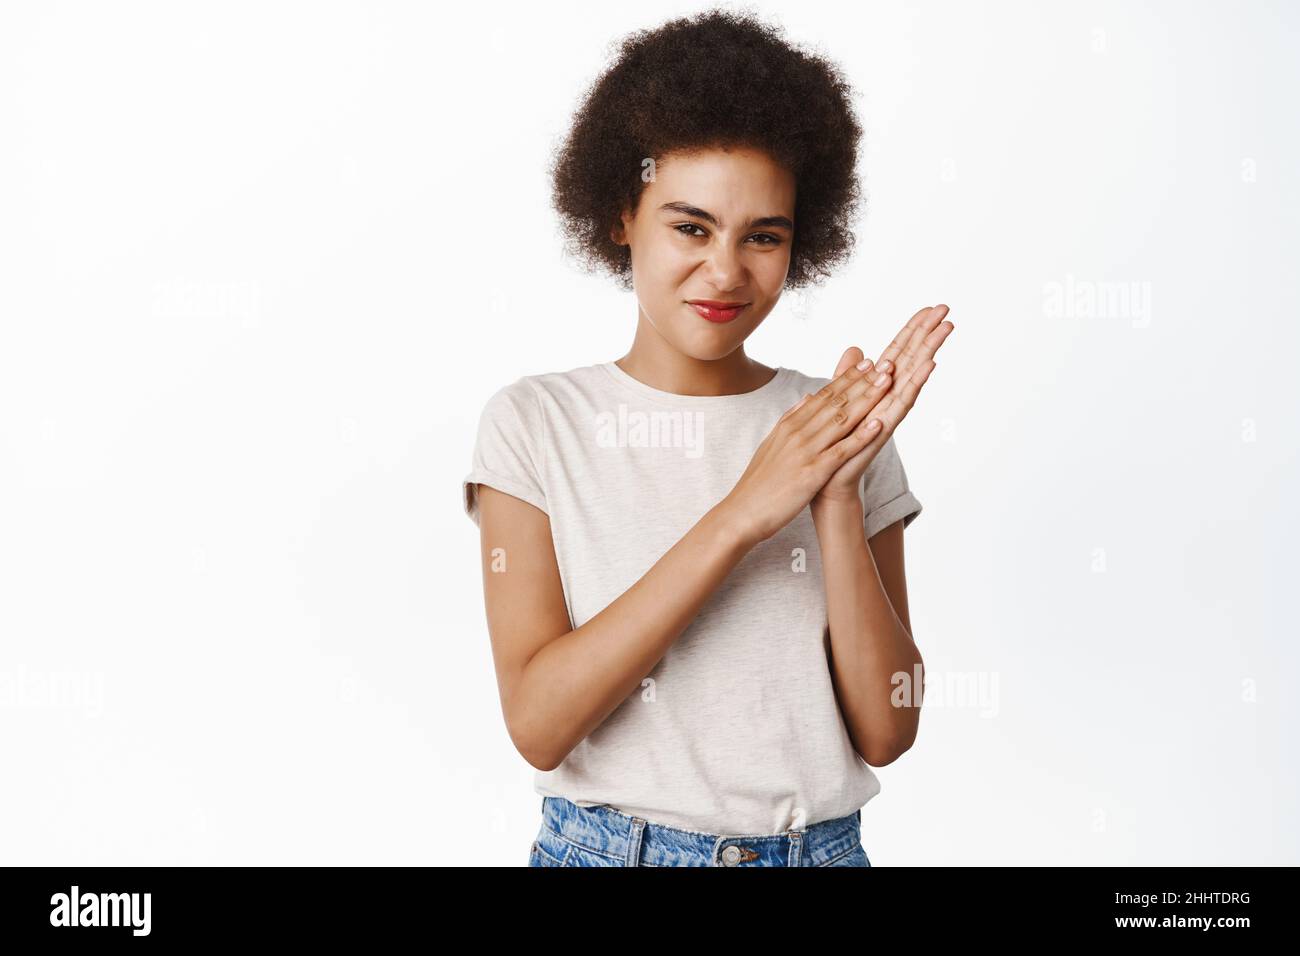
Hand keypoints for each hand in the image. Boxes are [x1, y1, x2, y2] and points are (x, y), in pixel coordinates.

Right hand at [719, 348, 898, 545]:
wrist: (742, 512)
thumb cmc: (758, 483)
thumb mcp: (772, 444)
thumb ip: (791, 419)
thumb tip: (808, 397)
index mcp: (789, 425)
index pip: (823, 395)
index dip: (847, 378)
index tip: (866, 363)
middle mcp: (797, 432)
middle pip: (835, 401)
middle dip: (862, 381)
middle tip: (885, 364)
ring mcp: (805, 451)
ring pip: (841, 419)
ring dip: (867, 400)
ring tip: (886, 383)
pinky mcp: (812, 473)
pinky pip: (841, 451)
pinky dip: (860, 436)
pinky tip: (878, 424)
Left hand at [809, 304, 953, 505]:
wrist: (828, 479)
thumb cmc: (835, 442)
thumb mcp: (839, 400)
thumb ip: (848, 375)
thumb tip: (855, 348)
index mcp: (875, 388)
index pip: (897, 352)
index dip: (912, 330)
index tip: (929, 308)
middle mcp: (887, 397)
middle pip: (911, 359)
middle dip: (928, 333)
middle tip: (946, 309)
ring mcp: (888, 411)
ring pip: (912, 376)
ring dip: (929, 351)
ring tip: (945, 329)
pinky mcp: (883, 427)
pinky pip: (902, 402)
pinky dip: (915, 384)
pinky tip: (929, 366)